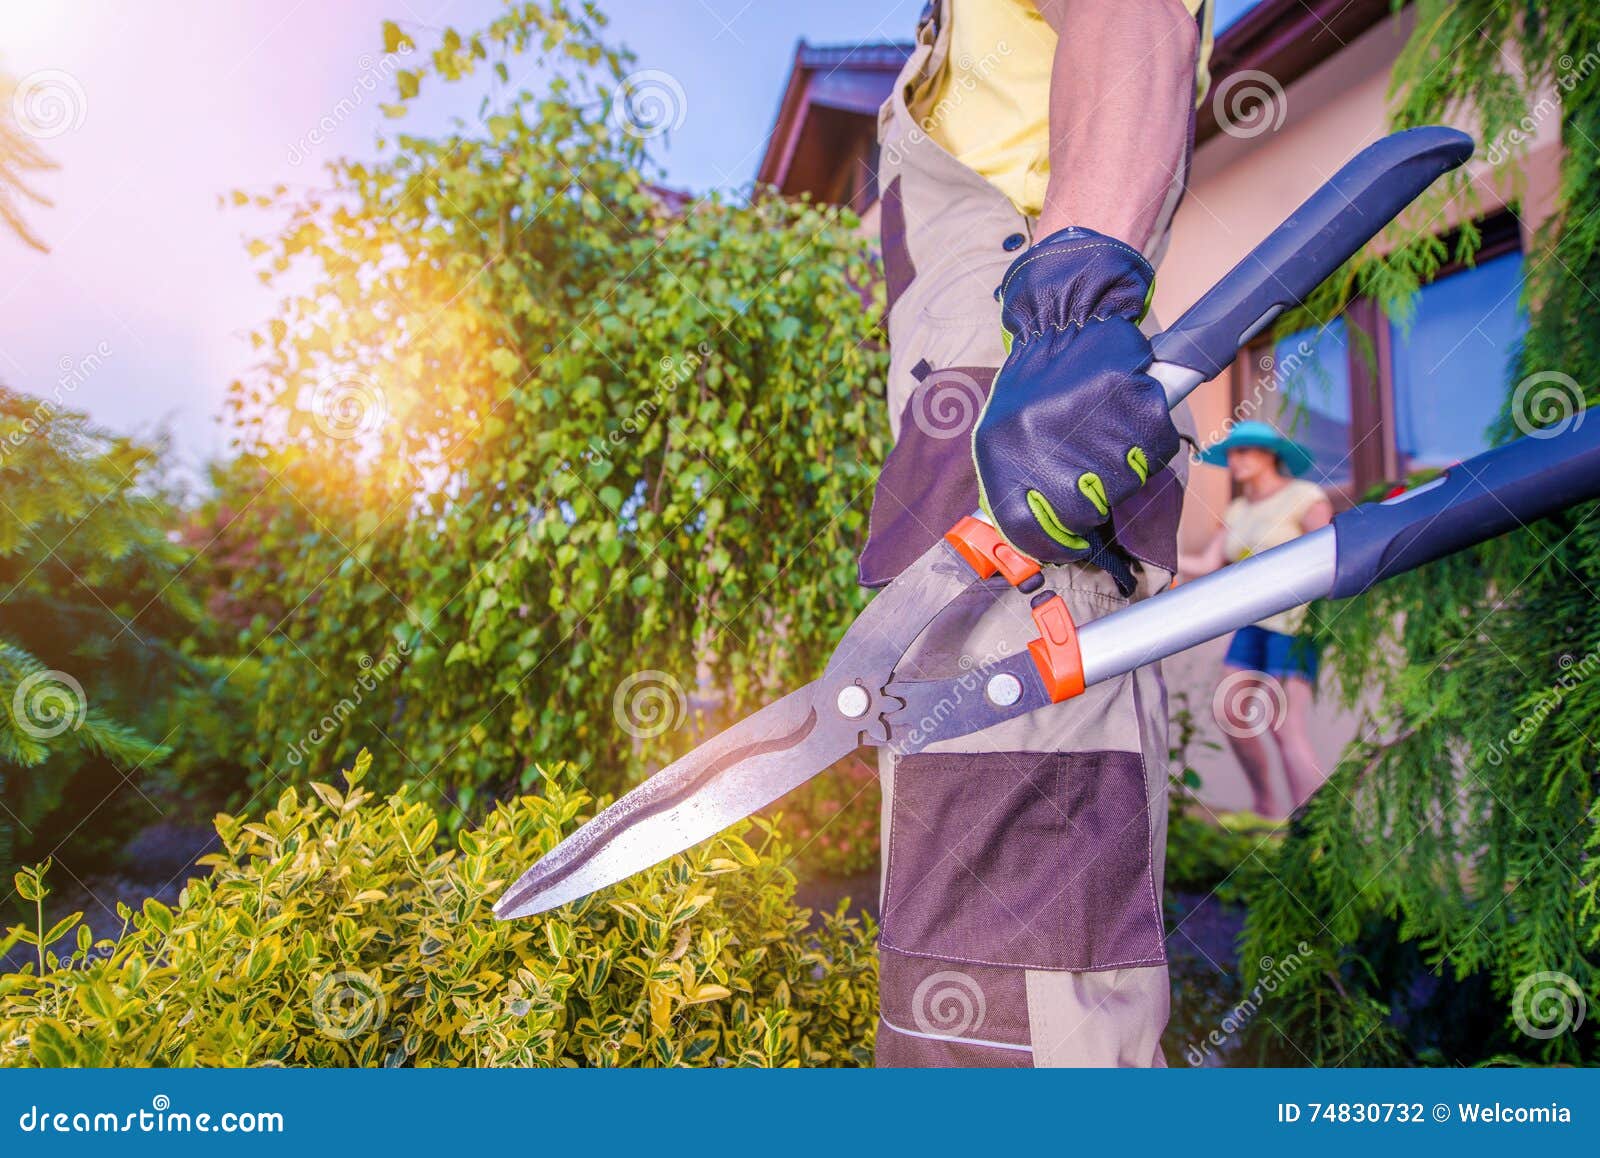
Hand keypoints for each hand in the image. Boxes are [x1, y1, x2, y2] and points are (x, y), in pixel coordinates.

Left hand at [973, 226, 1179, 567]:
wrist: (1063, 316)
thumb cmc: (1037, 387)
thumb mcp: (1006, 435)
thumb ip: (1018, 488)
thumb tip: (1040, 545)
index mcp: (1001, 451)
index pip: (1029, 530)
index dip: (1058, 543)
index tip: (1074, 539)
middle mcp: (1039, 437)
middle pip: (1082, 512)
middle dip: (1095, 502)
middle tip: (1094, 474)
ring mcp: (1085, 418)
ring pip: (1124, 483)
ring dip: (1125, 469)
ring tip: (1108, 435)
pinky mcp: (1128, 397)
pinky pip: (1154, 450)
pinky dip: (1151, 442)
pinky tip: (1130, 418)